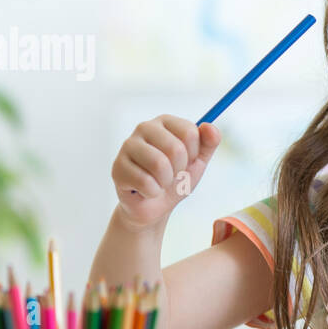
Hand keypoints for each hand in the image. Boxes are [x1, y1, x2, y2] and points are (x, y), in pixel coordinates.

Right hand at [111, 115, 220, 231]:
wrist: (155, 206)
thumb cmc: (176, 179)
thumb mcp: (198, 162)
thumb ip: (209, 143)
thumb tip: (210, 127)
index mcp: (165, 122)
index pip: (190, 133)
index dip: (193, 154)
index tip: (186, 161)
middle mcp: (144, 128)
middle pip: (175, 148)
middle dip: (179, 170)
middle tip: (171, 175)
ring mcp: (128, 146)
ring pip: (159, 164)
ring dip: (166, 182)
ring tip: (159, 182)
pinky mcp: (117, 167)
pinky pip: (145, 182)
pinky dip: (153, 192)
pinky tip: (146, 190)